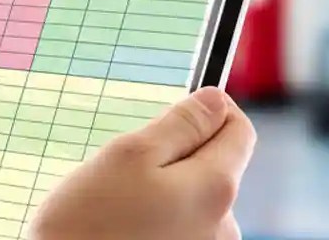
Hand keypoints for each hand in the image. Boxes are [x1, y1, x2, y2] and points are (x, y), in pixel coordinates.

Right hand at [30, 86, 255, 239]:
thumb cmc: (89, 224)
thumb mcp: (129, 155)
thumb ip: (180, 125)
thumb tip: (216, 101)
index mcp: (215, 188)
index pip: (240, 131)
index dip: (211, 111)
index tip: (177, 112)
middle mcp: (223, 225)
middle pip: (215, 166)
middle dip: (178, 155)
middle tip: (129, 169)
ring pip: (193, 198)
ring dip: (164, 190)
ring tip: (121, 206)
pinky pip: (180, 226)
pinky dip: (158, 219)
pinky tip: (126, 230)